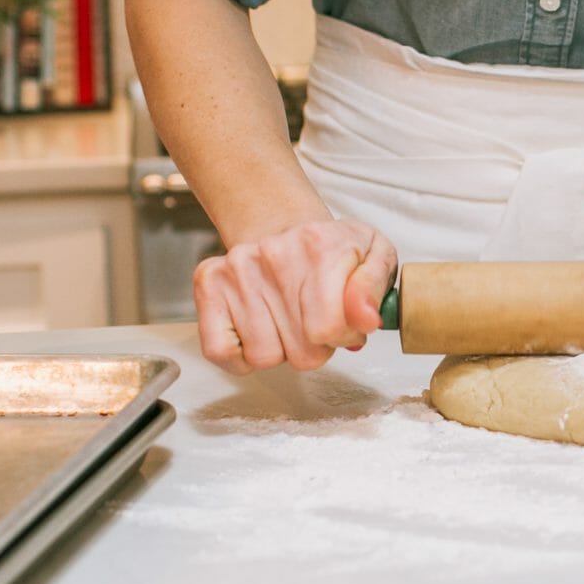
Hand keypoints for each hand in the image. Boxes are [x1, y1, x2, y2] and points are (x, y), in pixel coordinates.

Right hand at [193, 218, 396, 373]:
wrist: (283, 225)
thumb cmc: (330, 248)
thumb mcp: (374, 254)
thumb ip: (375, 288)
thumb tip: (366, 319)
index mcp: (319, 245)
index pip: (329, 328)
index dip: (342, 337)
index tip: (343, 324)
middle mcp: (272, 255)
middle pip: (301, 352)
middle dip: (315, 347)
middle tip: (314, 320)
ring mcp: (235, 270)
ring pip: (264, 357)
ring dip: (281, 349)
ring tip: (287, 319)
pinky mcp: (208, 284)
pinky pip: (221, 352)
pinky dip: (240, 356)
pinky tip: (257, 331)